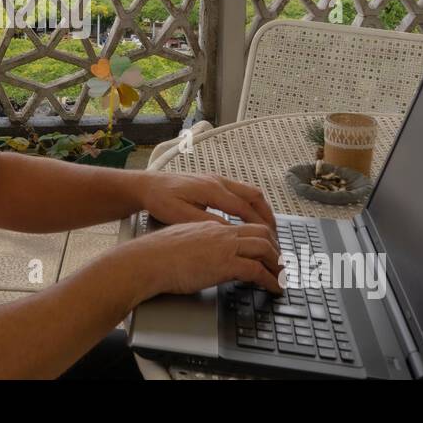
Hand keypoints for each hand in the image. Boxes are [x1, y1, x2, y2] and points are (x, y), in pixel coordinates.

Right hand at [128, 221, 282, 296]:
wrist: (147, 260)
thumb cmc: (156, 255)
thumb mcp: (183, 242)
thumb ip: (200, 245)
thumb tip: (206, 256)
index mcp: (211, 226)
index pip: (246, 227)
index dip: (263, 238)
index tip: (269, 250)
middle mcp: (221, 232)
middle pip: (262, 233)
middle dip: (276, 249)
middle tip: (281, 264)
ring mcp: (224, 246)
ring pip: (264, 248)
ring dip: (277, 264)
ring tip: (281, 278)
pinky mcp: (225, 263)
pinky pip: (257, 270)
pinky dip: (270, 280)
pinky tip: (273, 289)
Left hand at [141, 171, 274, 227]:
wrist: (146, 185)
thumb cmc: (159, 199)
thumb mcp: (180, 215)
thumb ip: (206, 223)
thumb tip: (230, 232)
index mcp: (212, 190)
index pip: (245, 208)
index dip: (259, 225)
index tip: (270, 241)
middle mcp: (218, 182)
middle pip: (254, 196)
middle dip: (268, 216)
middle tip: (276, 236)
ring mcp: (216, 180)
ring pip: (250, 192)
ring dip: (261, 209)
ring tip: (268, 229)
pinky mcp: (213, 183)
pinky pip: (241, 192)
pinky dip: (251, 205)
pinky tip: (250, 218)